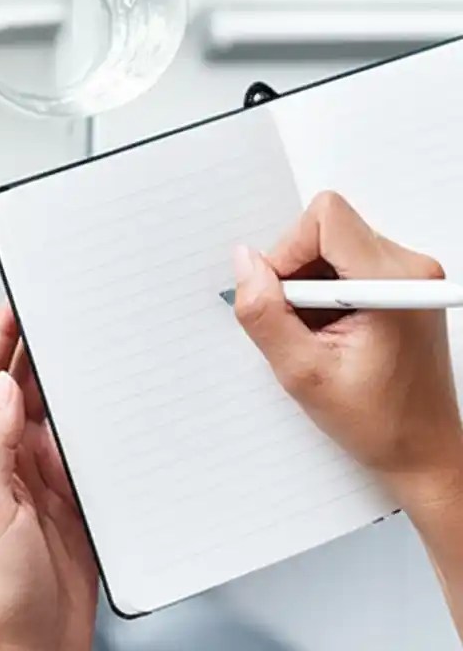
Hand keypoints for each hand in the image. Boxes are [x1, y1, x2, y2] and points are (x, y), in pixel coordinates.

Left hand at [0, 304, 97, 650]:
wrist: (33, 642)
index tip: (13, 303)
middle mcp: (13, 463)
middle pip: (22, 389)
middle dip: (34, 347)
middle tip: (57, 309)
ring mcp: (45, 480)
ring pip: (56, 414)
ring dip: (66, 380)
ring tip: (86, 343)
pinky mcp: (77, 501)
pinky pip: (87, 450)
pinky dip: (97, 423)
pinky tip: (112, 406)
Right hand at [231, 191, 462, 507]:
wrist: (421, 449)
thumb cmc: (378, 421)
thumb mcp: (303, 373)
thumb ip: (265, 313)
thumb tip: (244, 264)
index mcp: (392, 282)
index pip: (326, 217)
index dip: (288, 250)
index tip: (284, 296)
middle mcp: (408, 268)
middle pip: (326, 229)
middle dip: (296, 273)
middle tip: (302, 326)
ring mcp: (408, 275)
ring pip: (331, 247)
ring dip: (309, 286)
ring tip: (320, 334)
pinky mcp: (401, 285)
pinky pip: (345, 265)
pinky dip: (325, 295)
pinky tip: (332, 333)